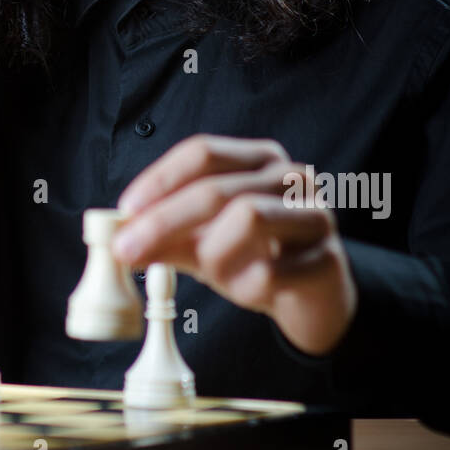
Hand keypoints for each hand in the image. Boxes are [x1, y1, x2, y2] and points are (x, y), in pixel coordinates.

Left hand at [112, 134, 357, 356]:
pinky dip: (246, 287)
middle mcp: (292, 177)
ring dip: (212, 253)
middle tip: (128, 249)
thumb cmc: (256, 258)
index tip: (126, 209)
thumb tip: (121, 241)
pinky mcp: (328, 259)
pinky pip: (272, 272)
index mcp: (259, 159)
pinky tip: (248, 290)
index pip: (203, 153)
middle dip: (164, 221)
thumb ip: (166, 238)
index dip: (160, 179)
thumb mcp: (204, 243)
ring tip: (212, 273)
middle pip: (217, 188)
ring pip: (248, 218)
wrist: (315, 296)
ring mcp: (315, 214)